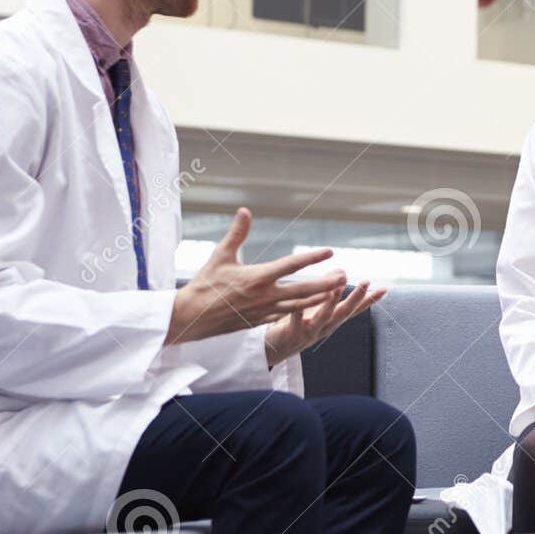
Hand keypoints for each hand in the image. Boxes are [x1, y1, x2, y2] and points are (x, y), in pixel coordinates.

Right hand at [165, 208, 345, 345]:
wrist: (190, 318)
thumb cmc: (204, 285)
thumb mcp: (220, 256)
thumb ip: (237, 233)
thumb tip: (245, 211)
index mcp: (257, 278)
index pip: (291, 265)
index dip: (311, 258)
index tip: (329, 251)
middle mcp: (265, 296)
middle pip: (303, 289)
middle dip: (326, 283)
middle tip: (344, 275)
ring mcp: (264, 311)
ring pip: (299, 305)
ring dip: (320, 297)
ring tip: (337, 290)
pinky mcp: (260, 322)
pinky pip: (287, 316)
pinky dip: (302, 312)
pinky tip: (313, 307)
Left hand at [265, 279, 384, 367]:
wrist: (277, 350)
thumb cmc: (299, 324)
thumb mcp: (318, 308)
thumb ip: (330, 293)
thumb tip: (342, 271)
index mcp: (333, 320)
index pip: (355, 309)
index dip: (369, 300)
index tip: (384, 288)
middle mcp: (326, 327)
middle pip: (344, 312)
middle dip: (356, 297)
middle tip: (366, 282)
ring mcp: (310, 332)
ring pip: (323, 317)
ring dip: (331, 303)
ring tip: (336, 288)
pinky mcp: (293, 334)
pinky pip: (295, 323)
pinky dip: (298, 315)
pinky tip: (299, 306)